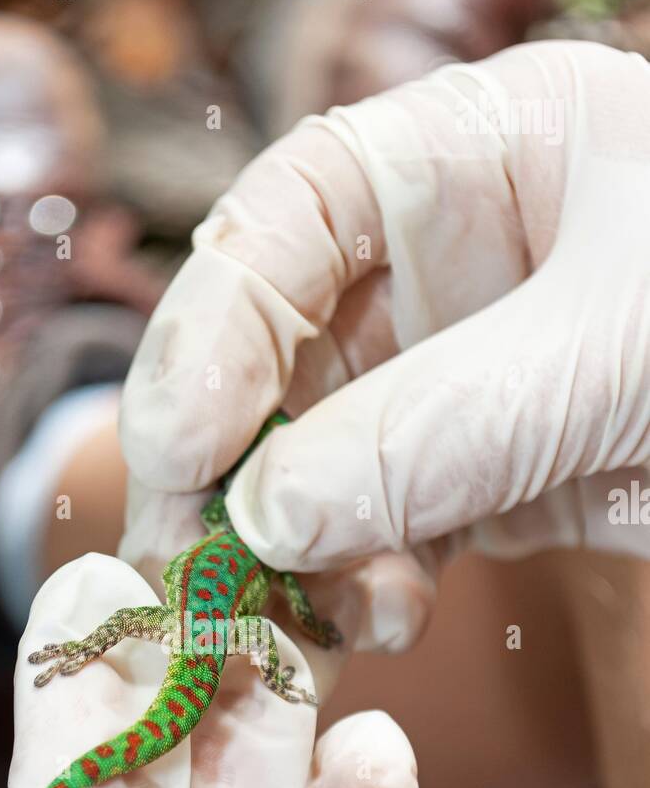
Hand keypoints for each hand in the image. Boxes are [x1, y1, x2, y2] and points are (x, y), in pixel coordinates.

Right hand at [120, 40, 649, 650]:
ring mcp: (447, 387)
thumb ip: (434, 426)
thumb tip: (267, 514)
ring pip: (310, 467)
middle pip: (272, 359)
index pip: (286, 221)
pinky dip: (355, 590)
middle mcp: (436, 273)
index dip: (211, 328)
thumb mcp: (609, 348)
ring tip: (299, 618)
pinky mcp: (474, 485)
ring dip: (289, 550)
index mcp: (464, 164)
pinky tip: (377, 622)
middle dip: (228, 470)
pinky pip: (373, 539)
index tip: (181, 446)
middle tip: (187, 569)